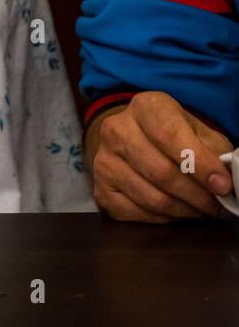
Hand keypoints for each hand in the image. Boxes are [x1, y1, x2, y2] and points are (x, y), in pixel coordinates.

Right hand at [87, 91, 233, 222]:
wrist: (133, 140)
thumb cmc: (173, 136)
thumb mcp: (198, 131)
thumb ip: (214, 152)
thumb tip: (227, 180)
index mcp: (145, 107)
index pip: (170, 136)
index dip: (200, 164)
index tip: (223, 185)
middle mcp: (116, 130)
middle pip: (161, 172)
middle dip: (197, 195)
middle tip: (217, 205)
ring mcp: (104, 160)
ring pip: (151, 197)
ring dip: (184, 210)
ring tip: (200, 209)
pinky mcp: (100, 187)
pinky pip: (136, 213)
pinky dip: (163, 219)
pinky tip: (176, 212)